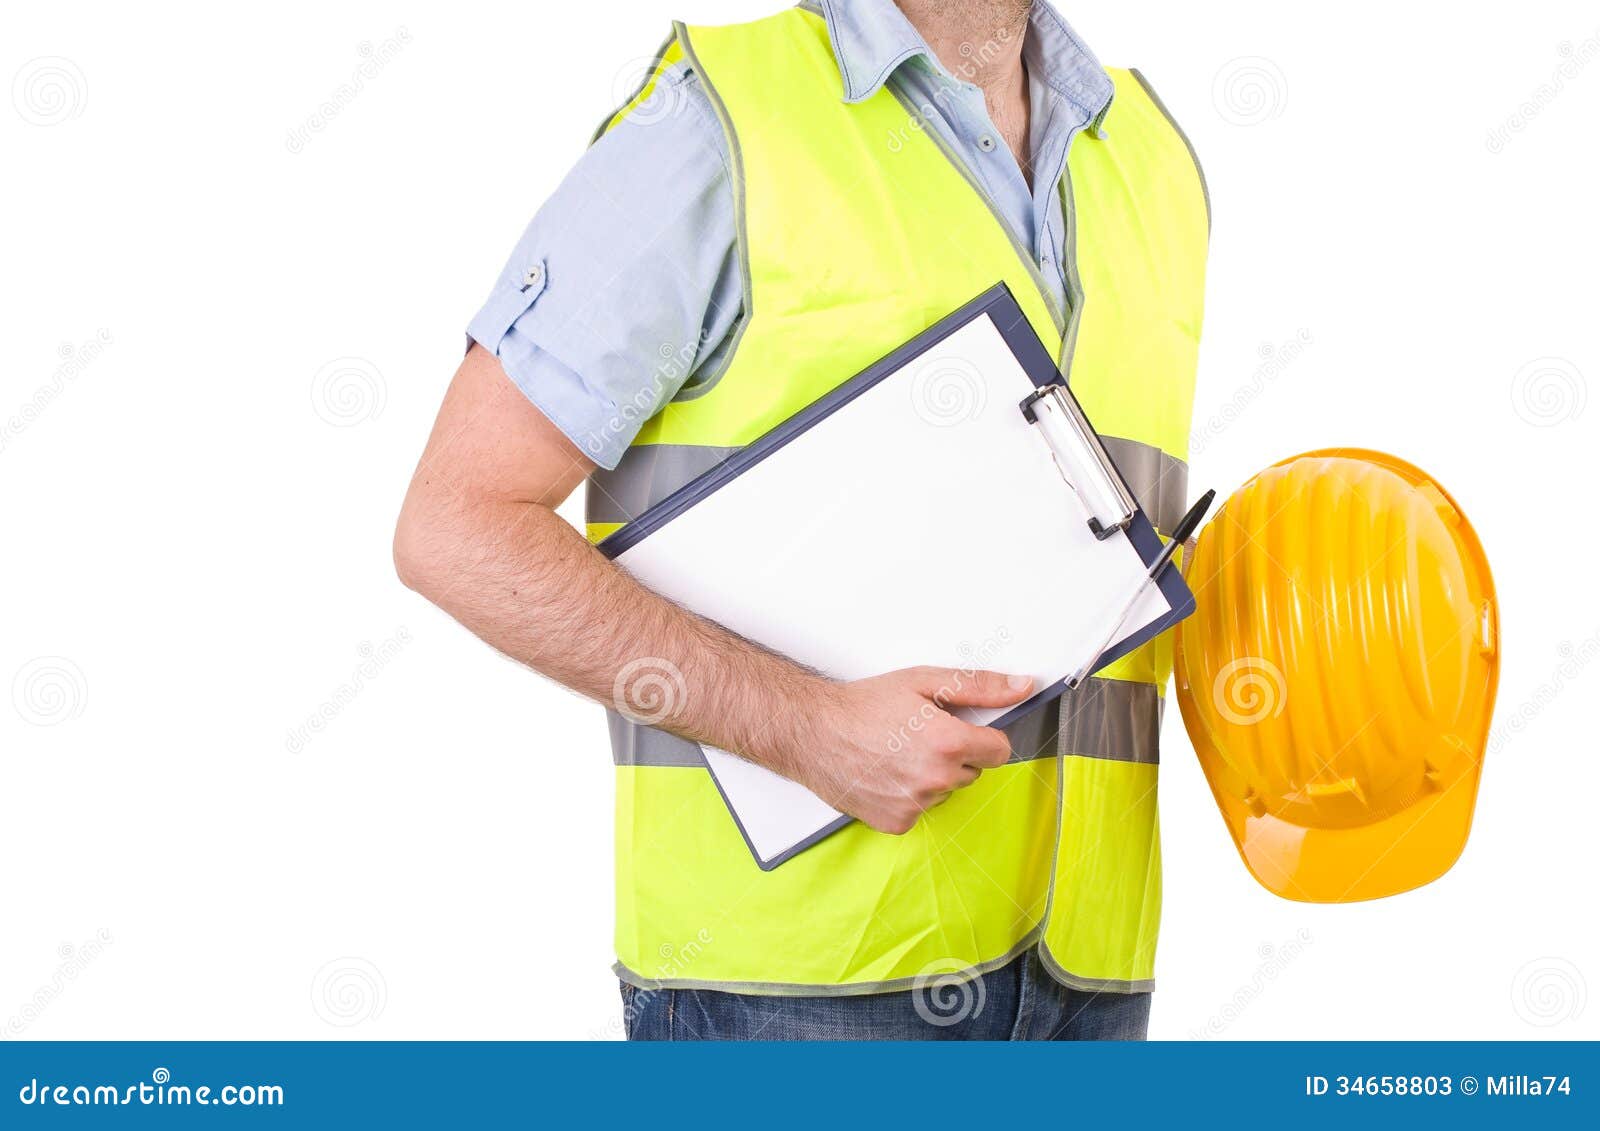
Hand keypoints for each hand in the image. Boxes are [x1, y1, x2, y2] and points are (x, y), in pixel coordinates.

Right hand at [794, 667, 1033, 835]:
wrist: (813, 732)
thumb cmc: (863, 705)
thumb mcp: (924, 682)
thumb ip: (979, 686)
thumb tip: (1021, 686)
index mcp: (948, 743)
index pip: (1000, 751)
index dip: (983, 737)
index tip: (960, 730)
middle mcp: (936, 779)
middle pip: (972, 771)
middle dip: (954, 755)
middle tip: (918, 736)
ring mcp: (916, 805)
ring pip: (945, 791)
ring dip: (930, 776)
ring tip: (896, 754)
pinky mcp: (897, 822)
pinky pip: (920, 809)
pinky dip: (908, 795)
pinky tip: (886, 774)